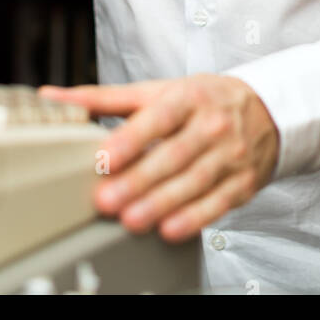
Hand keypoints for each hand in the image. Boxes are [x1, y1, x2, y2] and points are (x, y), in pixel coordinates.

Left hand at [39, 73, 278, 240]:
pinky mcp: (241, 183)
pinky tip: (170, 229)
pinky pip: (216, 204)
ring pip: (193, 182)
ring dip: (161, 203)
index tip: (103, 157)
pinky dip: (194, 218)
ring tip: (131, 220)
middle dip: (139, 180)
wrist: (265, 109)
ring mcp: (229, 155)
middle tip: (107, 200)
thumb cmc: (202, 99)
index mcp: (187, 97)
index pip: (157, 118)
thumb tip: (53, 98)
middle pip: (173, 155)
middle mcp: (211, 125)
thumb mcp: (157, 90)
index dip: (130, 139)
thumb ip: (103, 97)